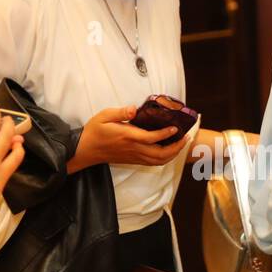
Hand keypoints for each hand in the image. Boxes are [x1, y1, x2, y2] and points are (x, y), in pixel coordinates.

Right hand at [70, 106, 186, 171]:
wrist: (85, 150)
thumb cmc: (94, 131)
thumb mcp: (104, 116)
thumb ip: (120, 112)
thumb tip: (134, 108)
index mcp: (128, 136)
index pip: (151, 138)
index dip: (165, 134)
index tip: (176, 129)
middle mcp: (133, 149)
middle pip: (160, 154)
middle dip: (176, 147)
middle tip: (186, 138)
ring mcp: (133, 156)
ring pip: (158, 161)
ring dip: (172, 154)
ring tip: (181, 144)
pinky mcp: (132, 160)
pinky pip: (152, 163)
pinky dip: (163, 159)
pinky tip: (168, 151)